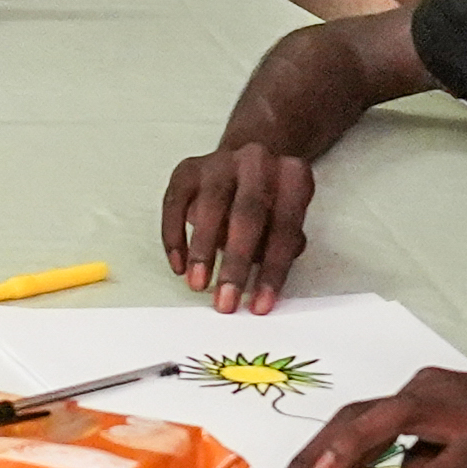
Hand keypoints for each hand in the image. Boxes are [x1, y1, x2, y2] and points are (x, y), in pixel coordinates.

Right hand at [161, 140, 323, 314]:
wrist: (247, 164)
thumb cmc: (270, 204)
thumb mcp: (288, 221)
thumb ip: (282, 245)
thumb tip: (267, 276)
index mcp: (292, 174)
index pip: (285, 226)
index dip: (273, 269)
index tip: (260, 306)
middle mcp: (257, 161)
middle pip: (248, 212)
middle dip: (235, 262)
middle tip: (225, 301)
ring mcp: (220, 162)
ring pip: (210, 206)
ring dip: (202, 250)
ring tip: (198, 284)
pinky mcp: (188, 169)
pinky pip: (175, 204)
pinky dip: (174, 237)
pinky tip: (179, 265)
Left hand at [267, 370, 466, 467]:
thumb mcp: (462, 448)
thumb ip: (424, 456)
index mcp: (420, 395)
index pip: (351, 422)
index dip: (312, 458)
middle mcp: (432, 392)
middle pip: (356, 419)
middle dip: (314, 461)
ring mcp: (463, 408)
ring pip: (392, 421)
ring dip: (350, 450)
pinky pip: (453, 451)